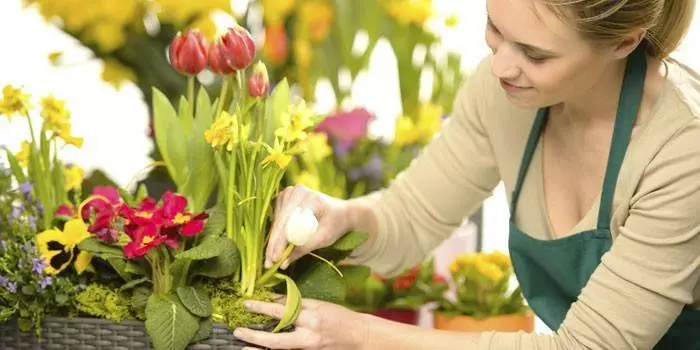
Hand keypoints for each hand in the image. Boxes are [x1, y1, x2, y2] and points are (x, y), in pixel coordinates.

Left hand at [234, 298, 365, 349]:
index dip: (262, 307)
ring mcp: (308, 349)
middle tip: (238, 331)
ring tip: (243, 347)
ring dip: (259, 348)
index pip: (282, 311)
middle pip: (276, 339)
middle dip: (255, 336)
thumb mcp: (319, 305)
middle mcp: (308, 335)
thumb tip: (275, 300)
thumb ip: (297, 303)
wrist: (359, 337)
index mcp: (311, 317)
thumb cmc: (340, 317)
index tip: (247, 303)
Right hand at [265, 185, 351, 268]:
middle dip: (273, 244)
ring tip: (272, 258)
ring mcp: (289, 193)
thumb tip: (283, 263)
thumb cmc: (335, 224)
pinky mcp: (284, 198)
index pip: (290, 222)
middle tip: (268, 263)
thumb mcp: (323, 238)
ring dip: (273, 240)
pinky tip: (276, 247)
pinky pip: (276, 219)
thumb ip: (303, 249)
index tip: (275, 259)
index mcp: (310, 198)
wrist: (341, 212)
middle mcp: (297, 191)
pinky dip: (276, 234)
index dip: (281, 242)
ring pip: (276, 221)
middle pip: (280, 222)